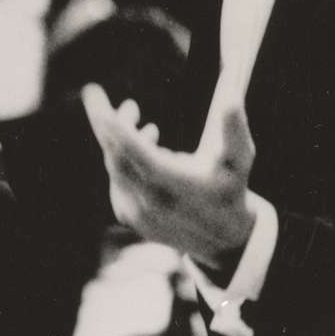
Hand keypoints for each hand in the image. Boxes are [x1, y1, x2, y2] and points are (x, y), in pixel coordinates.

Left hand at [81, 83, 256, 267]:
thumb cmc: (231, 188)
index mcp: (179, 187)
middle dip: (109, 122)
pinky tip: (143, 144)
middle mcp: (153, 203)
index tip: (94, 96)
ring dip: (118, 137)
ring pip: (114, 166)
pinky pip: (116, 179)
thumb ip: (234, 130)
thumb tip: (230, 99)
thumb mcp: (240, 160)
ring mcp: (137, 213)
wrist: (221, 239)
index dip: (116, 125)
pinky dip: (120, 157)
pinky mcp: (128, 217)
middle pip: (116, 155)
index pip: (137, 153)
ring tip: (138, 116)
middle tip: (115, 99)